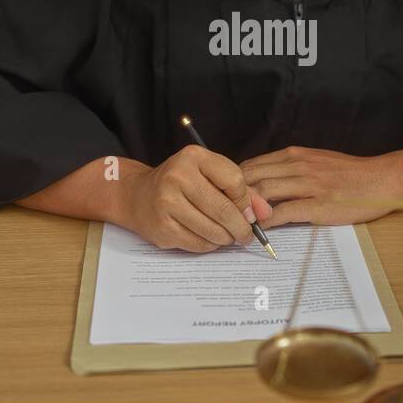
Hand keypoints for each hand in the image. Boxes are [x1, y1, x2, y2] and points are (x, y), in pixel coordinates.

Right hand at [116, 145, 272, 251]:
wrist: (137, 194)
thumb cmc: (180, 183)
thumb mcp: (209, 174)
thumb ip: (241, 190)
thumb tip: (265, 214)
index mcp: (193, 157)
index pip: (234, 181)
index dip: (246, 201)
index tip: (249, 212)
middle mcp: (178, 176)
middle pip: (224, 209)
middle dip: (241, 227)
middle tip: (247, 235)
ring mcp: (167, 203)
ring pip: (213, 230)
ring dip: (227, 238)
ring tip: (228, 236)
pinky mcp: (162, 228)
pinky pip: (198, 243)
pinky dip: (210, 245)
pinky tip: (209, 238)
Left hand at [240, 147, 402, 226]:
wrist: (382, 179)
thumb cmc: (351, 173)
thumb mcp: (317, 161)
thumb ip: (292, 169)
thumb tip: (266, 181)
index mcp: (295, 155)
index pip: (251, 165)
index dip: (233, 182)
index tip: (224, 196)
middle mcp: (298, 166)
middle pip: (251, 178)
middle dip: (232, 197)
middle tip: (221, 214)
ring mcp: (308, 185)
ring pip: (263, 194)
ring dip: (245, 211)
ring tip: (235, 225)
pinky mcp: (319, 205)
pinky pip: (284, 213)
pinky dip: (267, 223)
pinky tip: (259, 231)